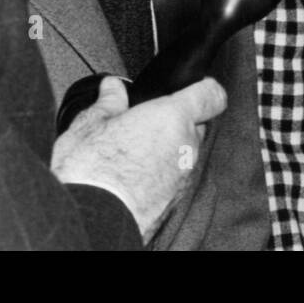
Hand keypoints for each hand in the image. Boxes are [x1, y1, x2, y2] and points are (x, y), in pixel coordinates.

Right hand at [51, 75, 226, 241]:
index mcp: (172, 117)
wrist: (91, 217)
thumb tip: (112, 88)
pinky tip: (135, 174)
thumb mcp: (91, 124)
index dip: (205, 87)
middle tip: (149, 119)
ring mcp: (182, 176)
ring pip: (185, 153)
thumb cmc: (92, 169)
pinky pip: (175, 177)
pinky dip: (162, 172)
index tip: (194, 86)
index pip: (212, 95)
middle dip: (178, 120)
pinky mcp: (173, 200)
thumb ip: (109, 101)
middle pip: (197, 124)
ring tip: (135, 150)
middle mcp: (185, 146)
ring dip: (168, 148)